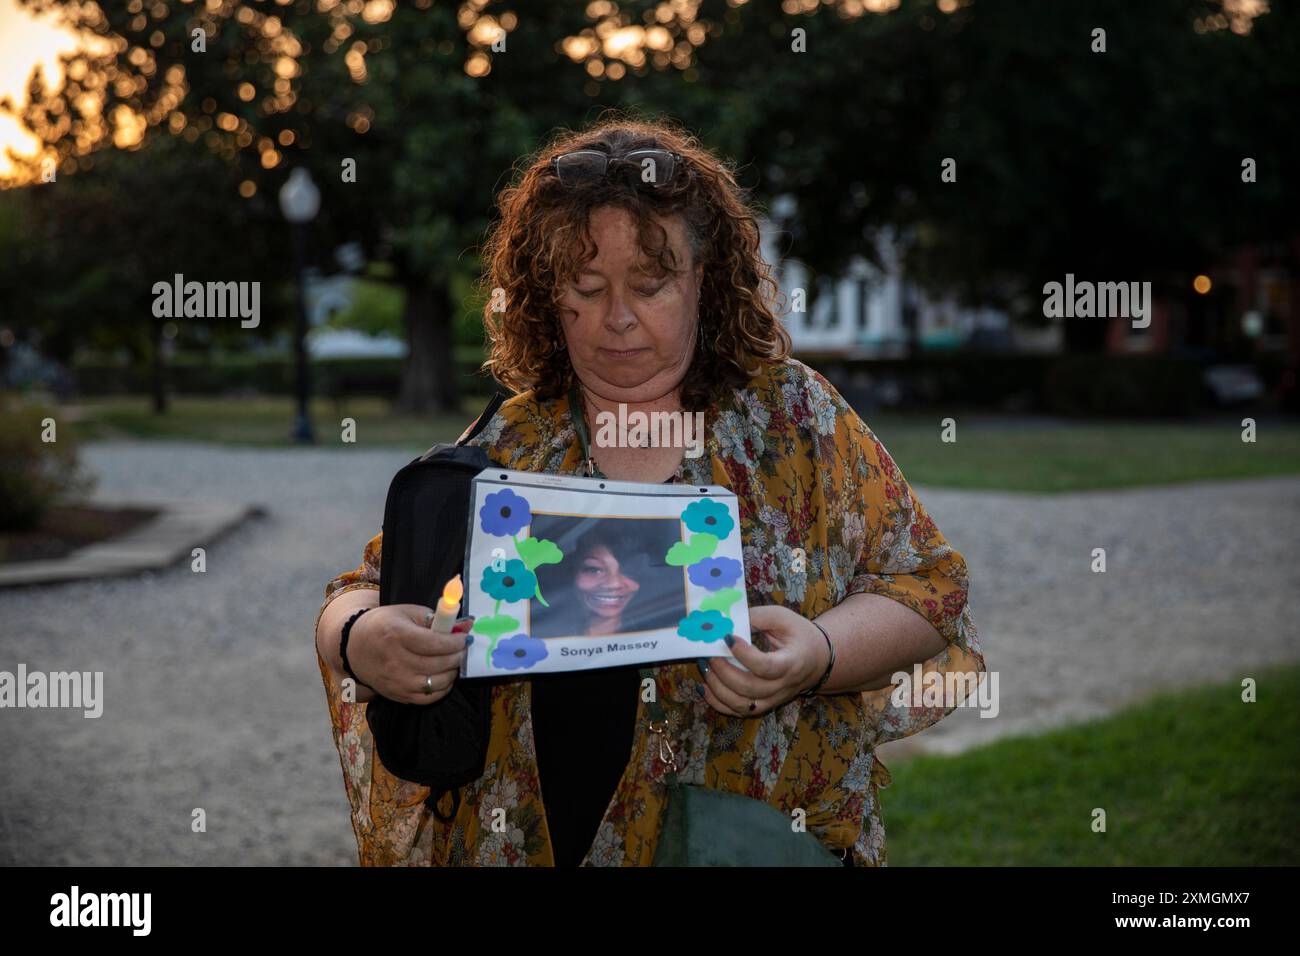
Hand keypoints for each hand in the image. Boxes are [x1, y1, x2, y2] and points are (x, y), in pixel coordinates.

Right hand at [346, 604, 472, 704]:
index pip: (435, 642)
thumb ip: (437, 618)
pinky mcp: (397, 695)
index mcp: (397, 635)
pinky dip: (442, 688)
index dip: (456, 641)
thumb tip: (466, 625)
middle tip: (463, 649)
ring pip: (436, 682)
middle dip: (457, 656)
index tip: (466, 637)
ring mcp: (396, 681)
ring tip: (454, 661)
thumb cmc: (384, 625)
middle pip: (438, 663)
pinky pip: (428, 698)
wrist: (353, 647)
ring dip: (452, 672)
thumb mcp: (407, 613)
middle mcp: (395, 661)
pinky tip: (444, 676)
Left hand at [701, 605, 829, 717]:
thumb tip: (726, 621)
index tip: (727, 637)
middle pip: (750, 688)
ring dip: (718, 689)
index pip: (766, 666)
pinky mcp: (764, 705)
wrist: (818, 659)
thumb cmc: (799, 634)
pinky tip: (705, 687)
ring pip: (742, 705)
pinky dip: (718, 703)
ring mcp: (774, 699)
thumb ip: (756, 617)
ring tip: (705, 667)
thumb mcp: (782, 617)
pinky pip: (739, 712)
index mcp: (792, 663)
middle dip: (724, 671)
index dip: (744, 655)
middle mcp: (784, 686)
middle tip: (709, 653)